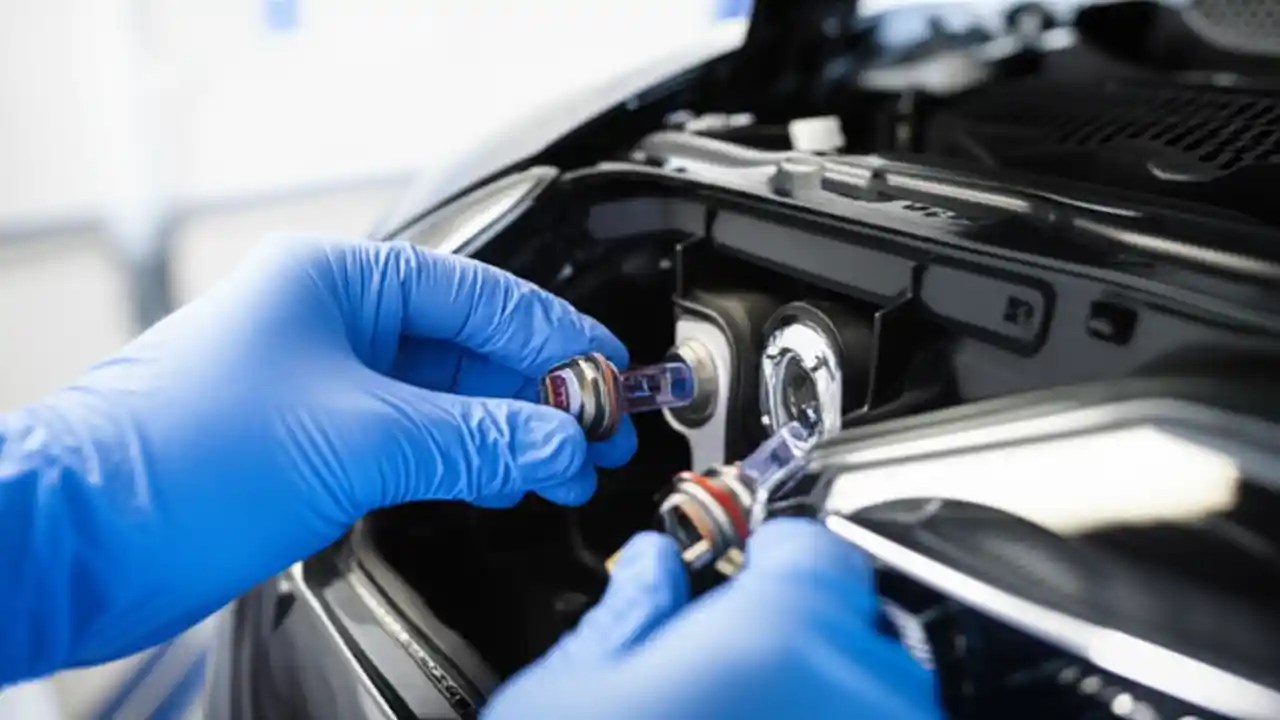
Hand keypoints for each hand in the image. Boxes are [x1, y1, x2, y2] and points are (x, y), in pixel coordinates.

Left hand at [0, 236, 635, 681]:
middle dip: (539, 391)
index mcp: (336, 280)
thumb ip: (474, 439)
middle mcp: (331, 322)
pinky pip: (415, 438)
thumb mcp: (357, 438)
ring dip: (508, 430)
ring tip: (568, 462)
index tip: (607, 376)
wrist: (77, 540)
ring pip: (444, 397)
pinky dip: (464, 457)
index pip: (479, 297)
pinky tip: (505, 476)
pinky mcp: (314, 441)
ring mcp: (323, 383)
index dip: (553, 340)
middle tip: (602, 430)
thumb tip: (561, 442)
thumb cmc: (181, 458)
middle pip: (467, 346)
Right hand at [483, 519, 942, 719]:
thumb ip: (630, 614)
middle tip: (719, 678)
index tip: (743, 576)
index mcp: (780, 638)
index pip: (815, 549)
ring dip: (818, 709)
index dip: (768, 556)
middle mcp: (865, 701)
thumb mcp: (570, 696)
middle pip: (847, 627)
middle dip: (790, 640)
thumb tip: (654, 571)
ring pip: (871, 704)